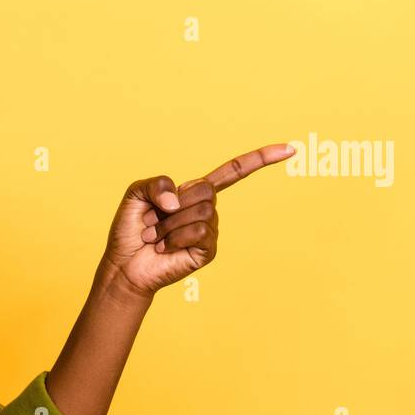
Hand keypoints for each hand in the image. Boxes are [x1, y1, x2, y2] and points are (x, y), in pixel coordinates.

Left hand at [98, 143, 295, 299]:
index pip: (232, 172)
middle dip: (173, 205)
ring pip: (202, 212)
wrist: (125, 265)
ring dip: (169, 225)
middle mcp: (207, 209)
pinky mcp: (209, 250)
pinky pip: (201, 232)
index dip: (259, 160)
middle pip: (206, 190)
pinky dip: (176, 238)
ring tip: (157, 237)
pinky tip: (166, 248)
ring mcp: (210, 231)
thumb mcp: (136, 194)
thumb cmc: (130, 231)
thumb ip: (156, 183)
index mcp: (194, 192)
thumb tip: (179, 201)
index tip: (289, 150)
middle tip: (154, 222)